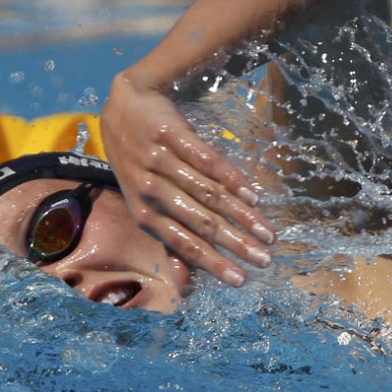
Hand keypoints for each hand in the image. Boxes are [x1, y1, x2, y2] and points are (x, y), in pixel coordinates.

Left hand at [100, 72, 274, 286]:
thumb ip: (166, 241)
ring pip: (208, 193)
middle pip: (200, 221)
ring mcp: (159, 160)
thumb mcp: (143, 203)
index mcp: (142, 212)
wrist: (125, 105)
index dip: (213, 262)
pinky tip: (252, 194)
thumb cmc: (139, 164)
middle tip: (264, 258)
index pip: (182, 243)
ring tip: (267, 231)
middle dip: (235, 244)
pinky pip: (206, 159)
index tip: (241, 279)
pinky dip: (231, 178)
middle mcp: (149, 188)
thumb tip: (185, 286)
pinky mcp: (170, 133)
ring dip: (241, 215)